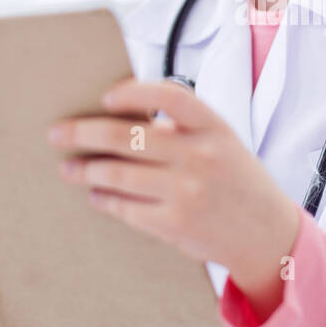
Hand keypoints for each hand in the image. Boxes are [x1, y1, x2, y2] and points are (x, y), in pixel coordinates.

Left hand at [48, 80, 300, 318]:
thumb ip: (183, 127)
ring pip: (117, 174)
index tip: (105, 97)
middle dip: (84, 132)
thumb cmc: (237, 180)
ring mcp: (187, 192)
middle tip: (57, 133)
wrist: (267, 234)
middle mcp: (201, 156)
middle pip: (127, 136)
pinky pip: (125, 207)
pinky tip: (95, 193)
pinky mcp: (175, 224)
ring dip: (85, 169)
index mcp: (215, 127)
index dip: (134, 92)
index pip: (170, 96)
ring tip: (69, 168)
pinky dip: (103, 198)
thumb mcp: (223, 141)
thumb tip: (120, 116)